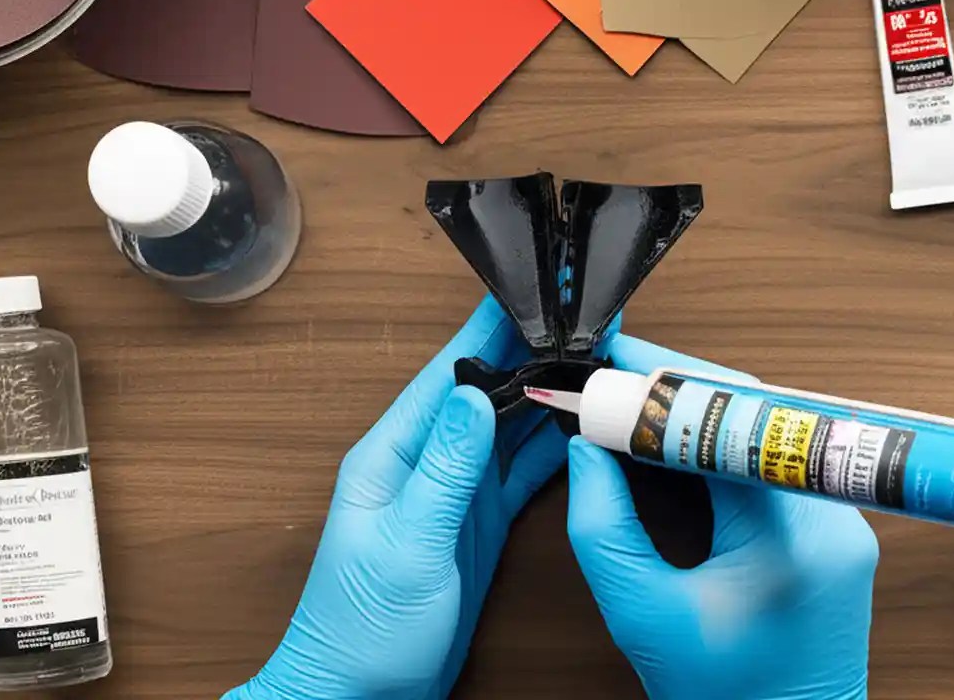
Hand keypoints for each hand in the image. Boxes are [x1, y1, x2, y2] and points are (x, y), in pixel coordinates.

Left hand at [225, 296, 582, 699]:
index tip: (526, 294)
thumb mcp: (408, 542)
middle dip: (529, 355)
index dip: (486, 331)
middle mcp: (424, 464)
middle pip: (483, 393)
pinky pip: (518, 474)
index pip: (445, 376)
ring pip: (507, 429)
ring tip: (592, 360)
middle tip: (581, 321)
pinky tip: (579, 428)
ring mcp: (453, 493)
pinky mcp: (476, 524)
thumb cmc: (360, 628)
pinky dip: (550, 450)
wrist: (361, 694)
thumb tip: (475, 396)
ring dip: (546, 397)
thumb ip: (445, 469)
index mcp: (392, 456)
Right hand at [567, 336, 878, 699]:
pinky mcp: (835, 526)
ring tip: (635, 398)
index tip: (607, 370)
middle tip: (612, 375)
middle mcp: (833, 515)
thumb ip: (603, 526)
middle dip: (674, 385)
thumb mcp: (640, 615)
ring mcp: (842, 518)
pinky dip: (721, 440)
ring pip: (764, 428)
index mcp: (793, 537)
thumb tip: (584, 449)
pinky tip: (675, 437)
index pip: (723, 424)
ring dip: (698, 408)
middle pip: (750, 412)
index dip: (658, 386)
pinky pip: (774, 459)